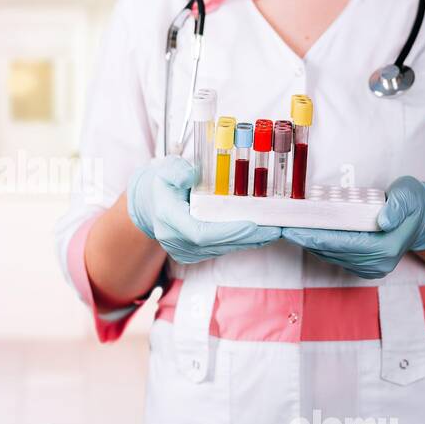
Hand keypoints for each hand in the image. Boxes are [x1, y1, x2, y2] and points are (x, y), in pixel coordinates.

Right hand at [127, 156, 279, 263]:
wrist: (149, 205)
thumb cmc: (161, 185)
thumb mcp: (165, 169)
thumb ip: (177, 170)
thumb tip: (191, 175)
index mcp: (168, 218)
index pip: (200, 232)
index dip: (228, 231)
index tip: (252, 225)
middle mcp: (175, 240)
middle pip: (217, 244)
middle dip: (248, 236)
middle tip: (275, 227)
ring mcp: (184, 251)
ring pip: (222, 248)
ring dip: (249, 241)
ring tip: (273, 229)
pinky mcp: (193, 254)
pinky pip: (221, 250)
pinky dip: (241, 242)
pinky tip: (259, 234)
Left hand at [281, 176, 424, 278]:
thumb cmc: (415, 204)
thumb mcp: (410, 196)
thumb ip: (398, 206)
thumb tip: (383, 221)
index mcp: (385, 249)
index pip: (341, 244)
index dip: (314, 236)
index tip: (291, 229)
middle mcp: (376, 264)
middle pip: (331, 251)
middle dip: (304, 239)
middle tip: (280, 226)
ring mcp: (370, 268)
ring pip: (330, 255)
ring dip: (308, 242)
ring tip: (287, 228)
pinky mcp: (364, 266)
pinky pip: (335, 255)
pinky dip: (319, 244)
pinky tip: (305, 233)